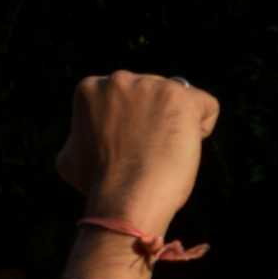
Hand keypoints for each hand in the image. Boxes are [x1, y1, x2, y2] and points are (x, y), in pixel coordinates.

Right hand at [55, 72, 218, 235]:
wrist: (123, 198)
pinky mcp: (182, 97)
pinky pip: (206, 107)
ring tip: (158, 152)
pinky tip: (179, 148)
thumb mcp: (71, 154)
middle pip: (150, 94)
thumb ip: (85, 134)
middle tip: (142, 151)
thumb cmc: (97, 184)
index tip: (122, 148)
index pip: (122, 98)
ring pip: (177, 101)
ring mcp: (152, 86)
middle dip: (150, 120)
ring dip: (173, 125)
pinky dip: (199, 129)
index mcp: (89, 90)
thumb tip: (90, 133)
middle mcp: (119, 80)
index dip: (126, 126)